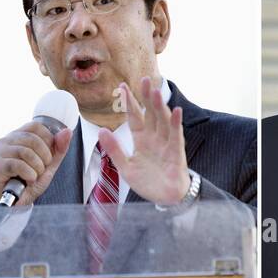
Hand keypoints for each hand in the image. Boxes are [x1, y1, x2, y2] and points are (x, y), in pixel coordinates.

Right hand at [0, 121, 73, 207]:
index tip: (48, 156)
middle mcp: (5, 141)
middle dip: (45, 157)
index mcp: (18, 136)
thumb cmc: (30, 181)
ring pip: (25, 152)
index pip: (35, 126)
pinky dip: (29, 174)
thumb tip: (67, 131)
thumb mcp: (49, 164)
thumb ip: (59, 148)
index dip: (48, 140)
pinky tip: (28, 180)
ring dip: (37, 168)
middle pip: (32, 139)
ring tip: (35, 176)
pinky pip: (18, 165)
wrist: (17, 203)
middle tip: (42, 169)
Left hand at [97, 77, 190, 204]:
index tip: (121, 86)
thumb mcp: (125, 167)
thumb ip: (114, 149)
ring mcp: (166, 143)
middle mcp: (154, 138)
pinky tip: (175, 110)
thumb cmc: (147, 182)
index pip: (134, 117)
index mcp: (141, 140)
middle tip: (144, 78)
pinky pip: (176, 135)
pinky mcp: (176, 152)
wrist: (165, 198)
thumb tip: (101, 130)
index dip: (129, 102)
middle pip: (150, 113)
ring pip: (163, 120)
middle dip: (146, 96)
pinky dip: (176, 123)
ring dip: (159, 106)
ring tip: (155, 91)